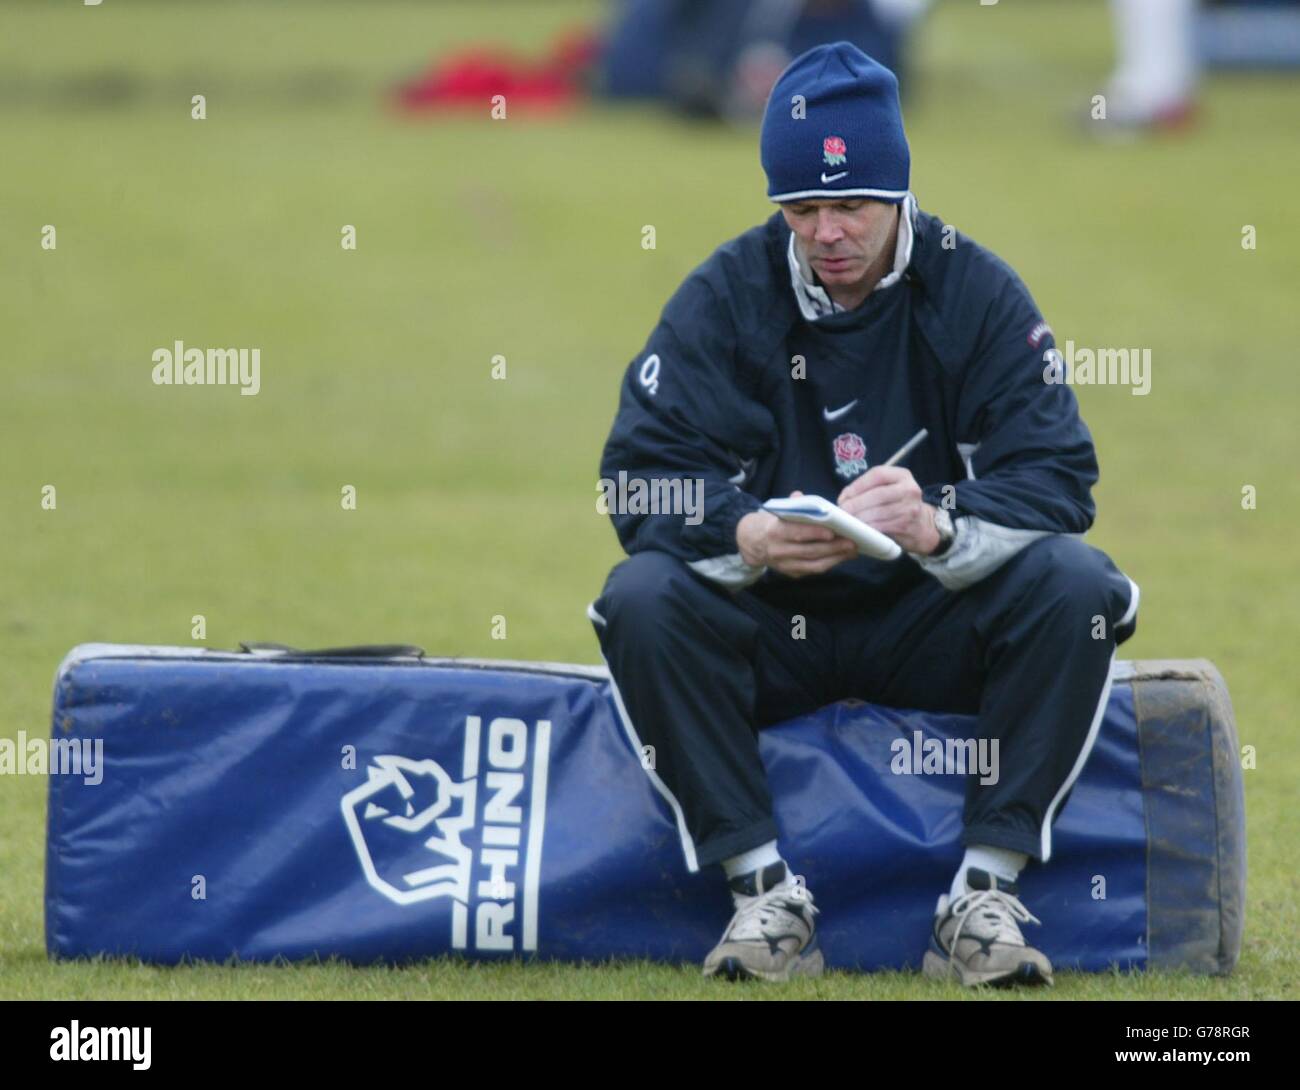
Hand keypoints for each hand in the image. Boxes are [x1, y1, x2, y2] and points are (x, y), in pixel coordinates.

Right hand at [737, 491, 857, 576]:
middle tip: (852, 542)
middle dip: (833, 548)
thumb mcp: (776, 511)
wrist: (750, 543)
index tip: (833, 532)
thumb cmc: (770, 523)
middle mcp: (779, 551)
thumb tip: (802, 496)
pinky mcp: (791, 573)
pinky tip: (841, 557)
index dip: (815, 533)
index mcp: (774, 532)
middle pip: (810, 551)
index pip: (797, 533)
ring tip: (852, 551)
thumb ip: (792, 504)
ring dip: (835, 559)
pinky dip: (829, 564)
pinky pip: (813, 571)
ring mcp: (785, 565)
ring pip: (814, 565)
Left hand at [837, 466, 940, 554]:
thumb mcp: (888, 490)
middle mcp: (909, 489)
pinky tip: (859, 530)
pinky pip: (881, 526)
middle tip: (842, 512)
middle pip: (877, 494)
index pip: (878, 474)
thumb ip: (867, 489)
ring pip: (878, 512)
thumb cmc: (898, 505)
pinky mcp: (906, 525)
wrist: (922, 526)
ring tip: (848, 521)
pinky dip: (867, 528)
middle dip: (856, 503)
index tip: (844, 496)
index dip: (858, 485)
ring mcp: (910, 508)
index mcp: (902, 475)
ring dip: (859, 518)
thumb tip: (843, 499)